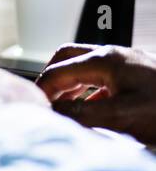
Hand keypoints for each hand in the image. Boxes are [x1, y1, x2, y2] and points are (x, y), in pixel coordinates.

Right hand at [36, 44, 155, 143]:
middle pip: (66, 58)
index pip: (57, 72)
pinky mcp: (135, 73)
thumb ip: (81, 113)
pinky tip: (89, 107)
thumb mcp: (120, 116)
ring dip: (67, 83)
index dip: (41, 92)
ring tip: (62, 107)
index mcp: (104, 60)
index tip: (35, 111)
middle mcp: (113, 55)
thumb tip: (51, 112)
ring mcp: (126, 62)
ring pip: (83, 65)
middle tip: (44, 102)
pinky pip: (101, 76)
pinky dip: (86, 89)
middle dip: (50, 79)